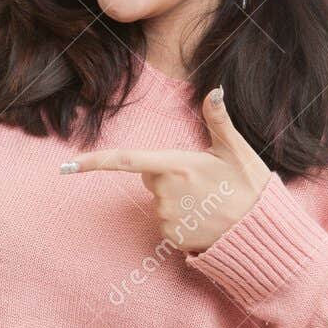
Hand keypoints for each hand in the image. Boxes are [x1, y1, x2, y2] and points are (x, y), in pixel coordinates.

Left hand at [60, 86, 274, 252]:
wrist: (260, 233)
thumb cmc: (249, 187)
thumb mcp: (237, 150)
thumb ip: (219, 120)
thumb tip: (215, 90)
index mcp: (176, 166)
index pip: (126, 161)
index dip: (94, 162)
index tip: (67, 166)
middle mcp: (165, 193)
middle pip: (151, 178)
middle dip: (170, 176)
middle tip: (204, 181)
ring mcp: (166, 217)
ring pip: (160, 200)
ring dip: (179, 199)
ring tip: (210, 202)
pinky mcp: (171, 238)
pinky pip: (167, 222)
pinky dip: (182, 219)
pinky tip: (206, 219)